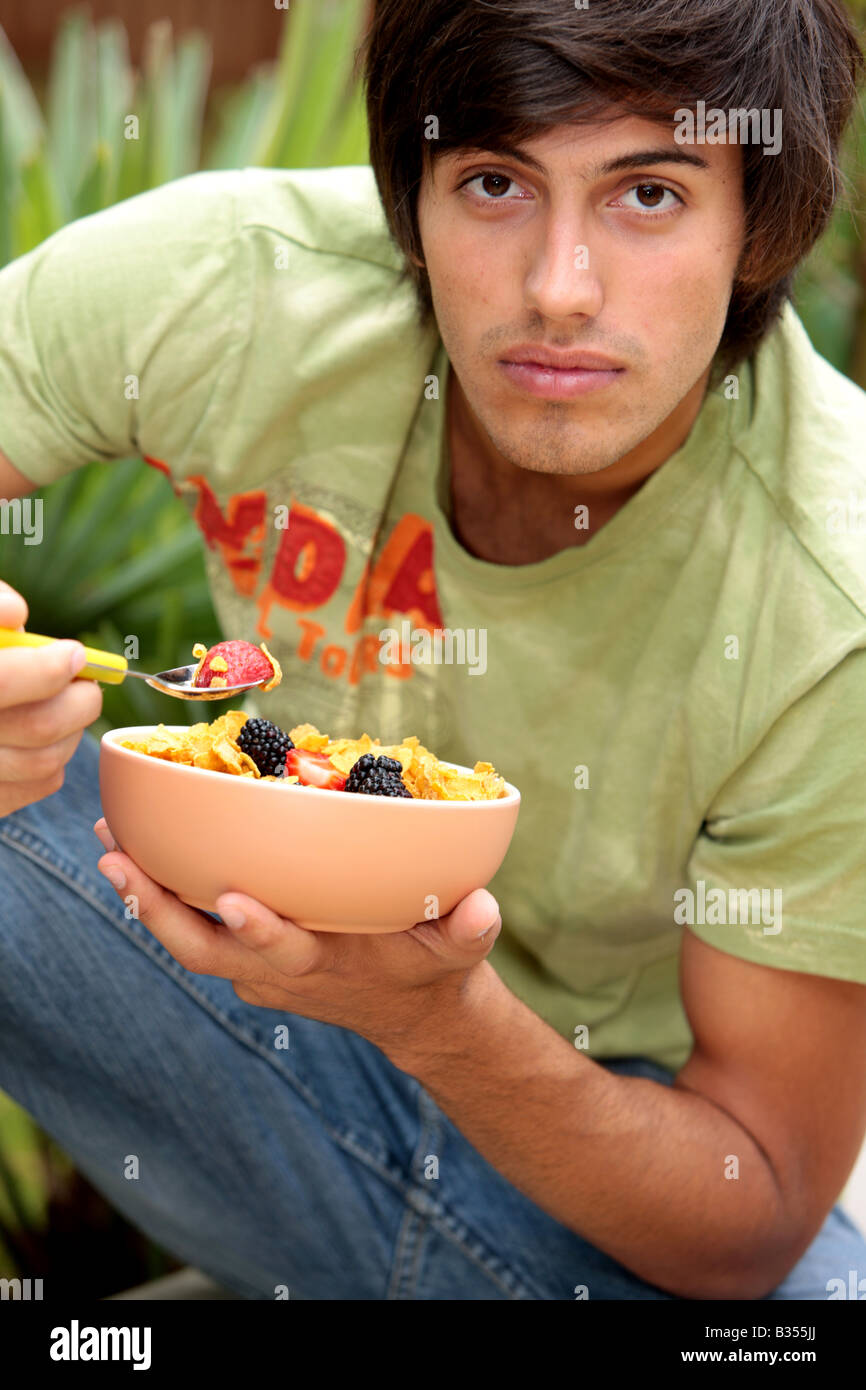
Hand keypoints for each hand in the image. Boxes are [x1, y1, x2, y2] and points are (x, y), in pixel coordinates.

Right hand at [0, 581, 101, 816]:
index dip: (48, 667)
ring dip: (72, 729)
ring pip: (46, 761)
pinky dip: (57, 756)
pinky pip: (42, 783)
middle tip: (85, 681)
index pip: (2, 682)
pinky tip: (43, 734)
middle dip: (79, 699)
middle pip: (38, 727)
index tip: (73, 653)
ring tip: (66, 703)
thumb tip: (16, 613)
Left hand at [93, 818, 502, 1064]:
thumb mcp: (461, 950)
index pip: (285, 955)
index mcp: (326, 966)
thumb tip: (483, 906)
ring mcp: (255, 966)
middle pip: (205, 951)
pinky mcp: (248, 951)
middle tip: (119, 863)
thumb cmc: (433, 969)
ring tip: (107, 844)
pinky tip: (134, 845)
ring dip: (144, 894)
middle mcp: (278, 971)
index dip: (259, 931)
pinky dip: (161, 890)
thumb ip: (471, 930)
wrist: (414, 1015)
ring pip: (186, 937)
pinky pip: (194, 923)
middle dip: (159, 911)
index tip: (231, 899)